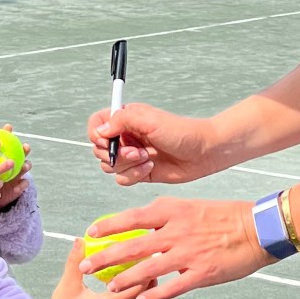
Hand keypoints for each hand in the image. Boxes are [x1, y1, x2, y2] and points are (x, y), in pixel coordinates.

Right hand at [43, 237, 143, 298]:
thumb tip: (80, 240)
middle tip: (153, 262)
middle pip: (144, 298)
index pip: (134, 290)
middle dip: (151, 281)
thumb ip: (75, 262)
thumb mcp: (67, 283)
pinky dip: (138, 296)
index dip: (145, 274)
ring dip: (146, 291)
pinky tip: (132, 283)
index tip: (151, 257)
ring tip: (146, 272)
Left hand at [82, 196, 266, 298]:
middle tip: (86, 266)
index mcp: (173, 211)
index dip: (109, 226)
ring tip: (108, 286)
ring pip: (147, 269)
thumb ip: (169, 217)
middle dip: (105, 257)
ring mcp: (188, 254)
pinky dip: (155, 295)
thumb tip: (147, 224)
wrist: (258, 229)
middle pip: (132, 246)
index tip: (91, 232)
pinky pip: (173, 287)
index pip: (132, 218)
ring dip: (124, 279)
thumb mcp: (193, 207)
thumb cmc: (227, 216)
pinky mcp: (201, 273)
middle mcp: (176, 232)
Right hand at [85, 102, 220, 185]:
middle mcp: (126, 137)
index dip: (97, 134)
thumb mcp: (150, 120)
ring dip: (127, 165)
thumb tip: (101, 131)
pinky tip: (150, 167)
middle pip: (100, 149)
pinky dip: (134, 175)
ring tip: (146, 158)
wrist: (202, 153)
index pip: (97, 125)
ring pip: (110, 166)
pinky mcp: (138, 171)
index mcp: (126, 119)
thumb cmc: (182, 132)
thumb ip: (122, 121)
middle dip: (116, 154)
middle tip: (136, 151)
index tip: (108, 140)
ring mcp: (131, 155)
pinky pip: (122, 179)